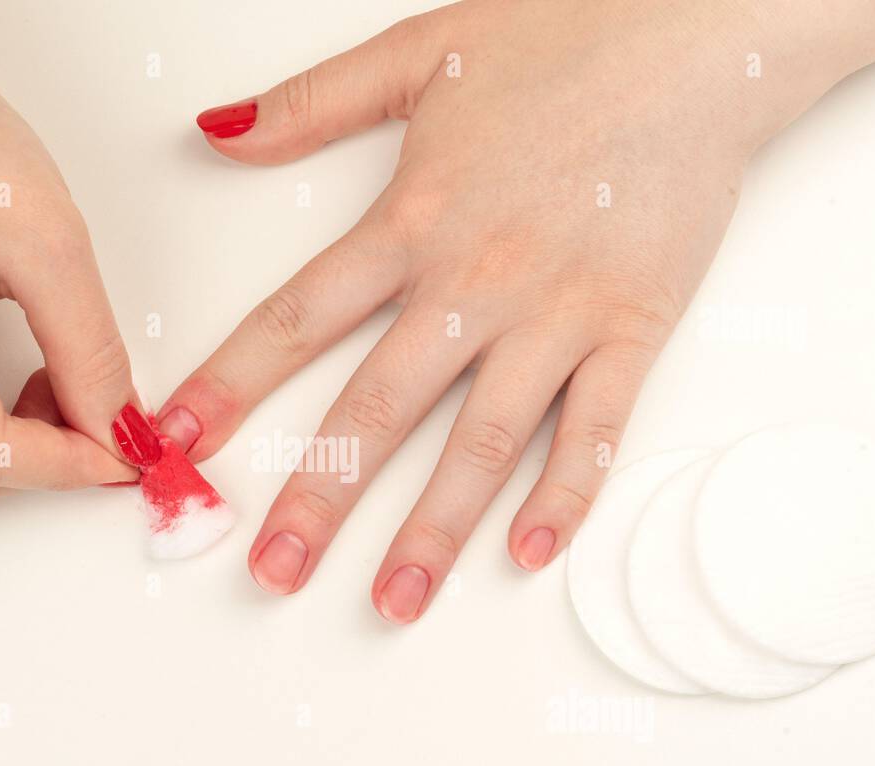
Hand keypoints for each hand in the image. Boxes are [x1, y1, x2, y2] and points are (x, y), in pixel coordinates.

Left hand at [159, 0, 872, 621]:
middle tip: (273, 572)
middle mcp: (474, 281)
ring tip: (392, 600)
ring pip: (482, 439)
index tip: (175, 442)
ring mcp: (557, 311)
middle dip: (319, 497)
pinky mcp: (633, 326)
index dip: (229, 384)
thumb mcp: (418, 54)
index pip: (296, 320)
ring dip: (434, 528)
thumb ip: (310, 104)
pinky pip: (597, 426)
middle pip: (378, 407)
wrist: (698, 33)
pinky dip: (566, 492)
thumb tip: (214, 130)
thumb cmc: (563, 37)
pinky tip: (528, 552)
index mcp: (411, 221)